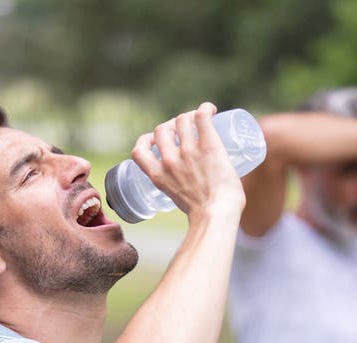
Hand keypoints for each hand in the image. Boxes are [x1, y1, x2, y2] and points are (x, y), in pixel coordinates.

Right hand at [131, 102, 244, 219]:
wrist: (217, 216)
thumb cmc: (206, 218)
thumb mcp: (179, 202)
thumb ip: (181, 191)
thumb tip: (196, 192)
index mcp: (159, 176)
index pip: (139, 151)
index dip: (146, 140)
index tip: (155, 141)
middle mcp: (170, 161)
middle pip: (162, 129)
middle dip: (171, 126)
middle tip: (186, 131)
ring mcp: (188, 151)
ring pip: (182, 119)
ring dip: (189, 117)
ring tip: (200, 120)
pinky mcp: (208, 145)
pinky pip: (201, 116)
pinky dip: (205, 109)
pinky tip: (211, 110)